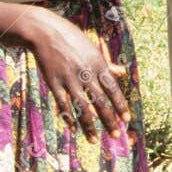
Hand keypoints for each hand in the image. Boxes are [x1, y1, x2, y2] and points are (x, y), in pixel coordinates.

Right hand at [26, 11, 131, 141]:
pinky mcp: (53, 82)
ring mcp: (69, 79)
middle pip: (100, 101)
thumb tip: (122, 72)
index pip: (113, 89)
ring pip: (82, 107)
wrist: (44, 31)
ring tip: (94, 140)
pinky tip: (74, 129)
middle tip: (116, 135)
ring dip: (89, 125)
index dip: (120, 105)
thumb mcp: (93, 48)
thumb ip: (107, 64)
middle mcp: (85, 73)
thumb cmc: (71, 39)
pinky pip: (63, 104)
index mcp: (98, 64)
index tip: (126, 120)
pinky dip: (69, 117)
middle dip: (109, 119)